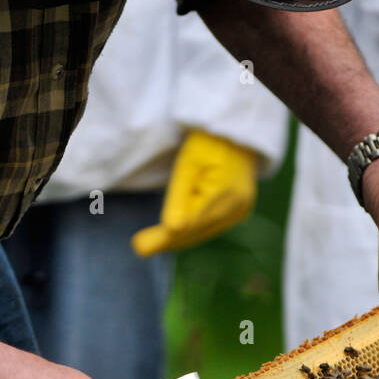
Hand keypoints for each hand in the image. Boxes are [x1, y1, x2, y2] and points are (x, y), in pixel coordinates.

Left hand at [132, 130, 258, 256]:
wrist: (238, 132)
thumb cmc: (209, 142)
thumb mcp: (188, 163)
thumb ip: (179, 198)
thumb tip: (169, 230)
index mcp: (224, 195)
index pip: (187, 225)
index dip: (163, 237)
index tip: (139, 246)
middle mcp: (236, 209)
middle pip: (194, 233)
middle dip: (167, 241)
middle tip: (140, 246)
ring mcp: (240, 211)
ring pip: (202, 233)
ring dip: (178, 238)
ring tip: (151, 243)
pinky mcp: (240, 211)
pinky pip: (211, 227)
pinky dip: (192, 230)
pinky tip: (176, 232)